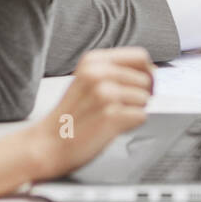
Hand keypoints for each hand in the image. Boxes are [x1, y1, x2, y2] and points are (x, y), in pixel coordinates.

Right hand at [31, 48, 154, 178]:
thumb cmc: (71, 116)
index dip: (148, 72)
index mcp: (94, 61)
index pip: (140, 56)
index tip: (145, 84)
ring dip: (134, 111)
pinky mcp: (111, 115)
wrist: (47, 145)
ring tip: (112, 117)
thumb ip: (114, 71)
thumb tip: (153, 72)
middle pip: (147, 79)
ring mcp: (105, 94)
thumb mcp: (87, 80)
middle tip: (120, 108)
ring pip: (145, 99)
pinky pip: (141, 116)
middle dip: (140, 95)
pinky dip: (131, 124)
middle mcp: (99, 73)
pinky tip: (112, 127)